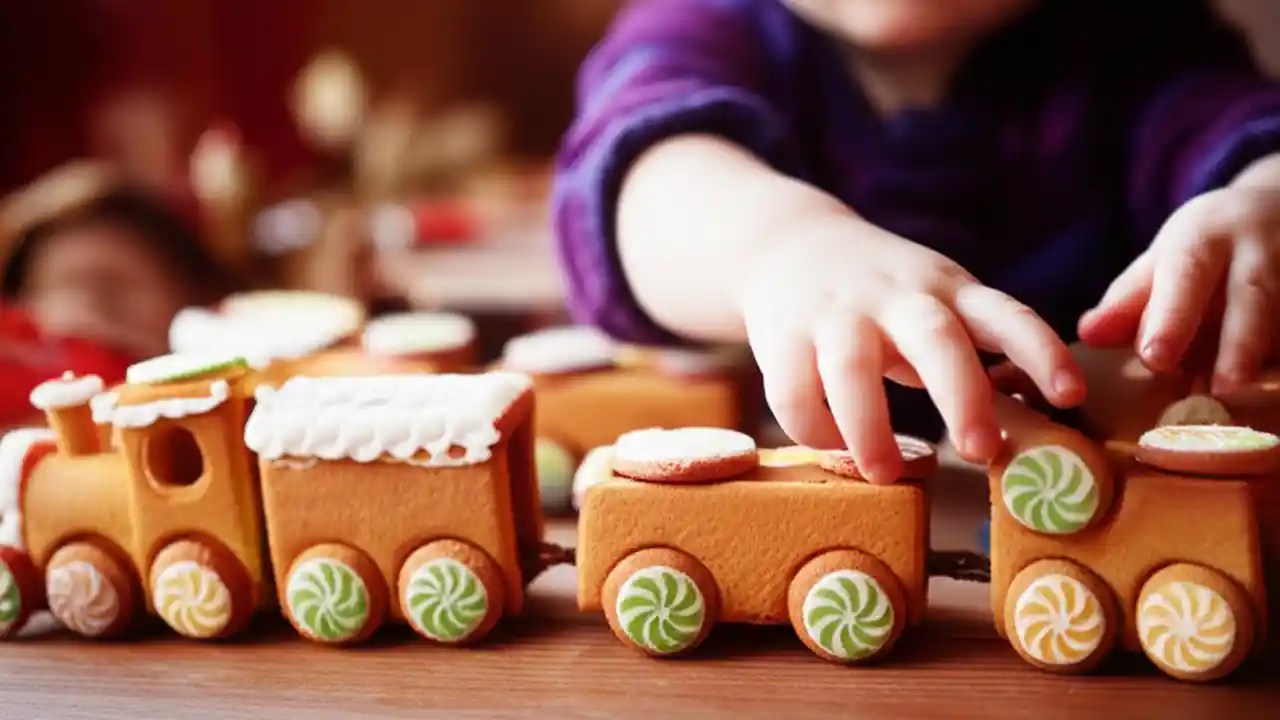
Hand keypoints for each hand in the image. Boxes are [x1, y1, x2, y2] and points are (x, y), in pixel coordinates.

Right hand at [736, 212, 1083, 482]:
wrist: (785, 244)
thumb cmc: (880, 294)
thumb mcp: (933, 298)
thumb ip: (971, 347)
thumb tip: (1025, 426)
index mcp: (947, 290)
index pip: (1005, 313)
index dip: (1040, 351)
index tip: (1070, 395)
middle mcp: (895, 297)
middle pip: (934, 338)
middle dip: (961, 395)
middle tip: (981, 452)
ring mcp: (835, 314)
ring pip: (851, 367)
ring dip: (871, 426)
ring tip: (887, 474)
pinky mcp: (782, 336)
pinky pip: (795, 392)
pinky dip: (816, 430)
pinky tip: (835, 447)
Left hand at [1079, 180, 1279, 393]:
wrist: (1275, 209)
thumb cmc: (1205, 249)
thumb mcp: (1163, 262)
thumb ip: (1128, 301)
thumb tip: (1088, 334)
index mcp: (1205, 236)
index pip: (1187, 274)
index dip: (1172, 317)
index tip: (1155, 357)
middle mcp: (1258, 247)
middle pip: (1253, 295)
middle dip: (1239, 344)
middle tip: (1221, 389)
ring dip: (1265, 357)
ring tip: (1244, 400)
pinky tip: (1274, 388)